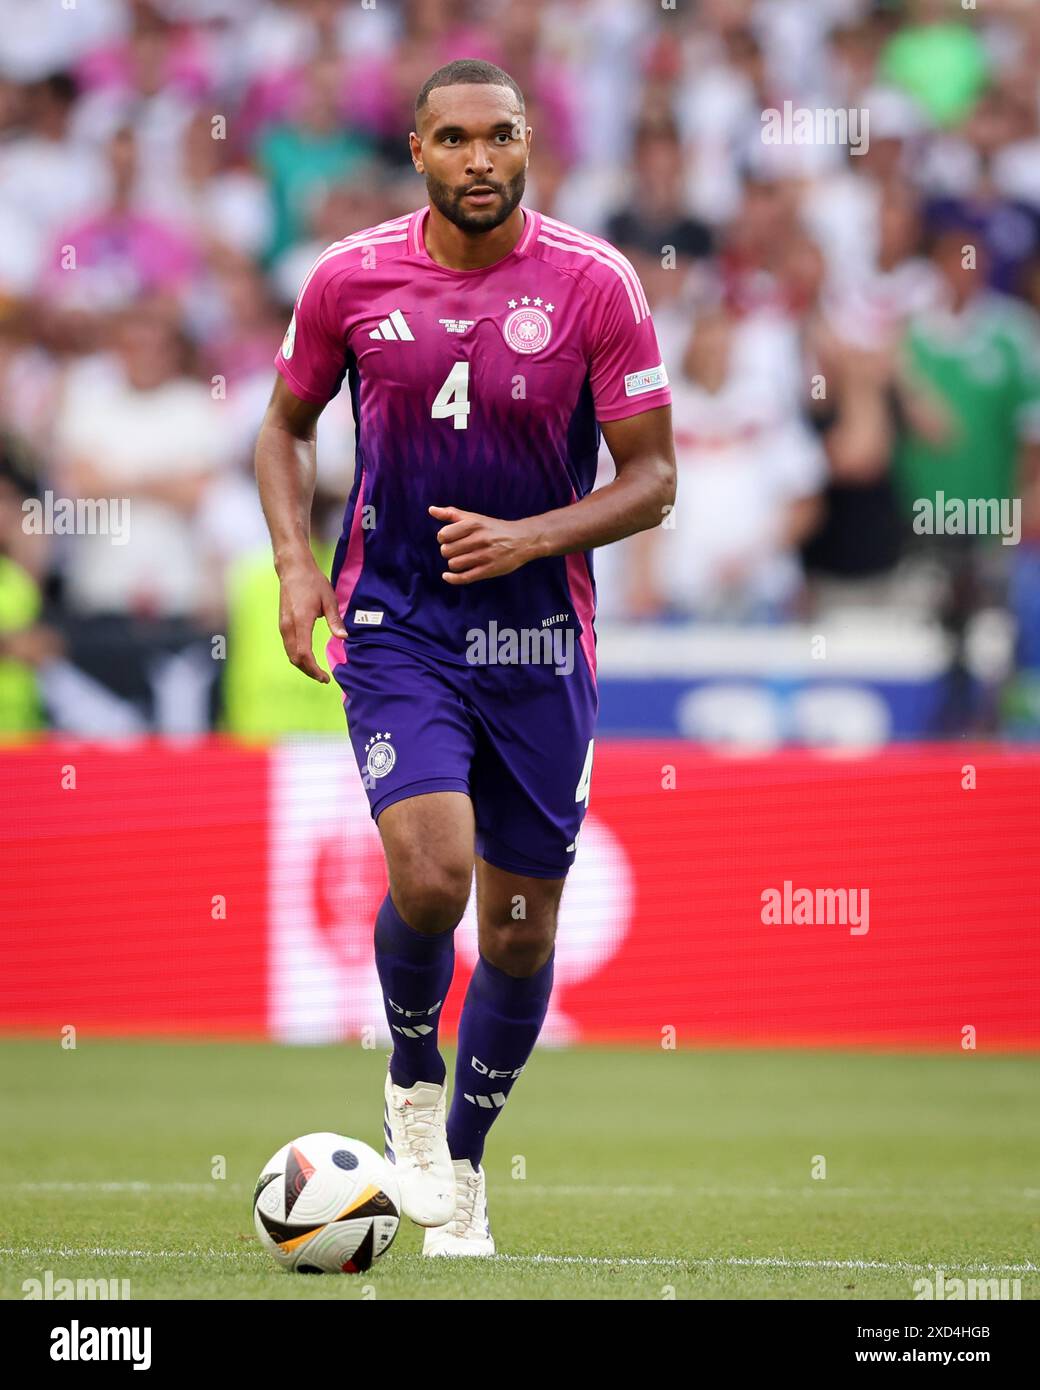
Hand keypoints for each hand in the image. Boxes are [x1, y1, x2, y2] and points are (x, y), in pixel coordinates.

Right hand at [277, 553, 346, 682]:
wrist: (293, 569)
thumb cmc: (313, 582)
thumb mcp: (329, 599)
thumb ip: (335, 620)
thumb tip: (344, 637)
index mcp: (301, 621)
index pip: (304, 653)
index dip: (314, 669)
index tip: (325, 677)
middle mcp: (288, 626)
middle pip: (295, 658)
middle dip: (309, 671)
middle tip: (324, 678)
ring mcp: (283, 625)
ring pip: (290, 654)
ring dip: (303, 665)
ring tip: (317, 671)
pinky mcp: (282, 624)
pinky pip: (288, 646)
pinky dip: (298, 656)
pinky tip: (308, 658)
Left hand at [429, 505, 540, 584]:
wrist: (522, 540)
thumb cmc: (494, 528)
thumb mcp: (475, 518)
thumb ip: (452, 514)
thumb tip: (431, 509)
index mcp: (474, 524)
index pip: (444, 534)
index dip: (443, 538)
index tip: (449, 538)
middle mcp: (479, 539)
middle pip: (447, 551)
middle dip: (448, 551)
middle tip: (456, 549)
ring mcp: (485, 556)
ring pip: (454, 564)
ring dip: (453, 563)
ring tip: (461, 559)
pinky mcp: (489, 570)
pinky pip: (464, 578)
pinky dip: (452, 579)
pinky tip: (447, 576)